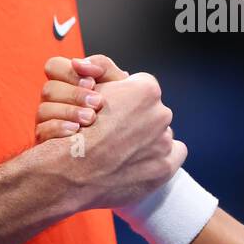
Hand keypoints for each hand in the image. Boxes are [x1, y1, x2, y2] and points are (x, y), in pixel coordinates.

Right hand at [35, 54, 128, 142]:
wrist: (126, 138)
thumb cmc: (120, 107)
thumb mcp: (117, 83)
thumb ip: (101, 66)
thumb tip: (77, 63)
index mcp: (67, 81)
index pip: (53, 66)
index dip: (69, 73)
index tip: (92, 83)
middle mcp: (54, 99)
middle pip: (49, 89)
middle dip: (74, 95)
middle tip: (97, 103)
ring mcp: (48, 119)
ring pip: (44, 110)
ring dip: (68, 112)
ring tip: (90, 119)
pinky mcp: (47, 140)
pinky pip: (42, 131)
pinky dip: (58, 128)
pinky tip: (76, 131)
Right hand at [37, 56, 184, 209]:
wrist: (70, 173)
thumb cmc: (75, 128)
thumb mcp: (84, 88)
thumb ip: (104, 70)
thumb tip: (120, 71)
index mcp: (145, 90)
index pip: (142, 87)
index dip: (124, 99)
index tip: (111, 111)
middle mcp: (160, 113)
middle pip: (152, 112)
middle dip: (137, 120)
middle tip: (113, 134)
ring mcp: (164, 142)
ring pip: (160, 135)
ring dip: (145, 141)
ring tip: (119, 152)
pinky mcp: (165, 167)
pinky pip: (173, 155)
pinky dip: (159, 158)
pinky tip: (138, 163)